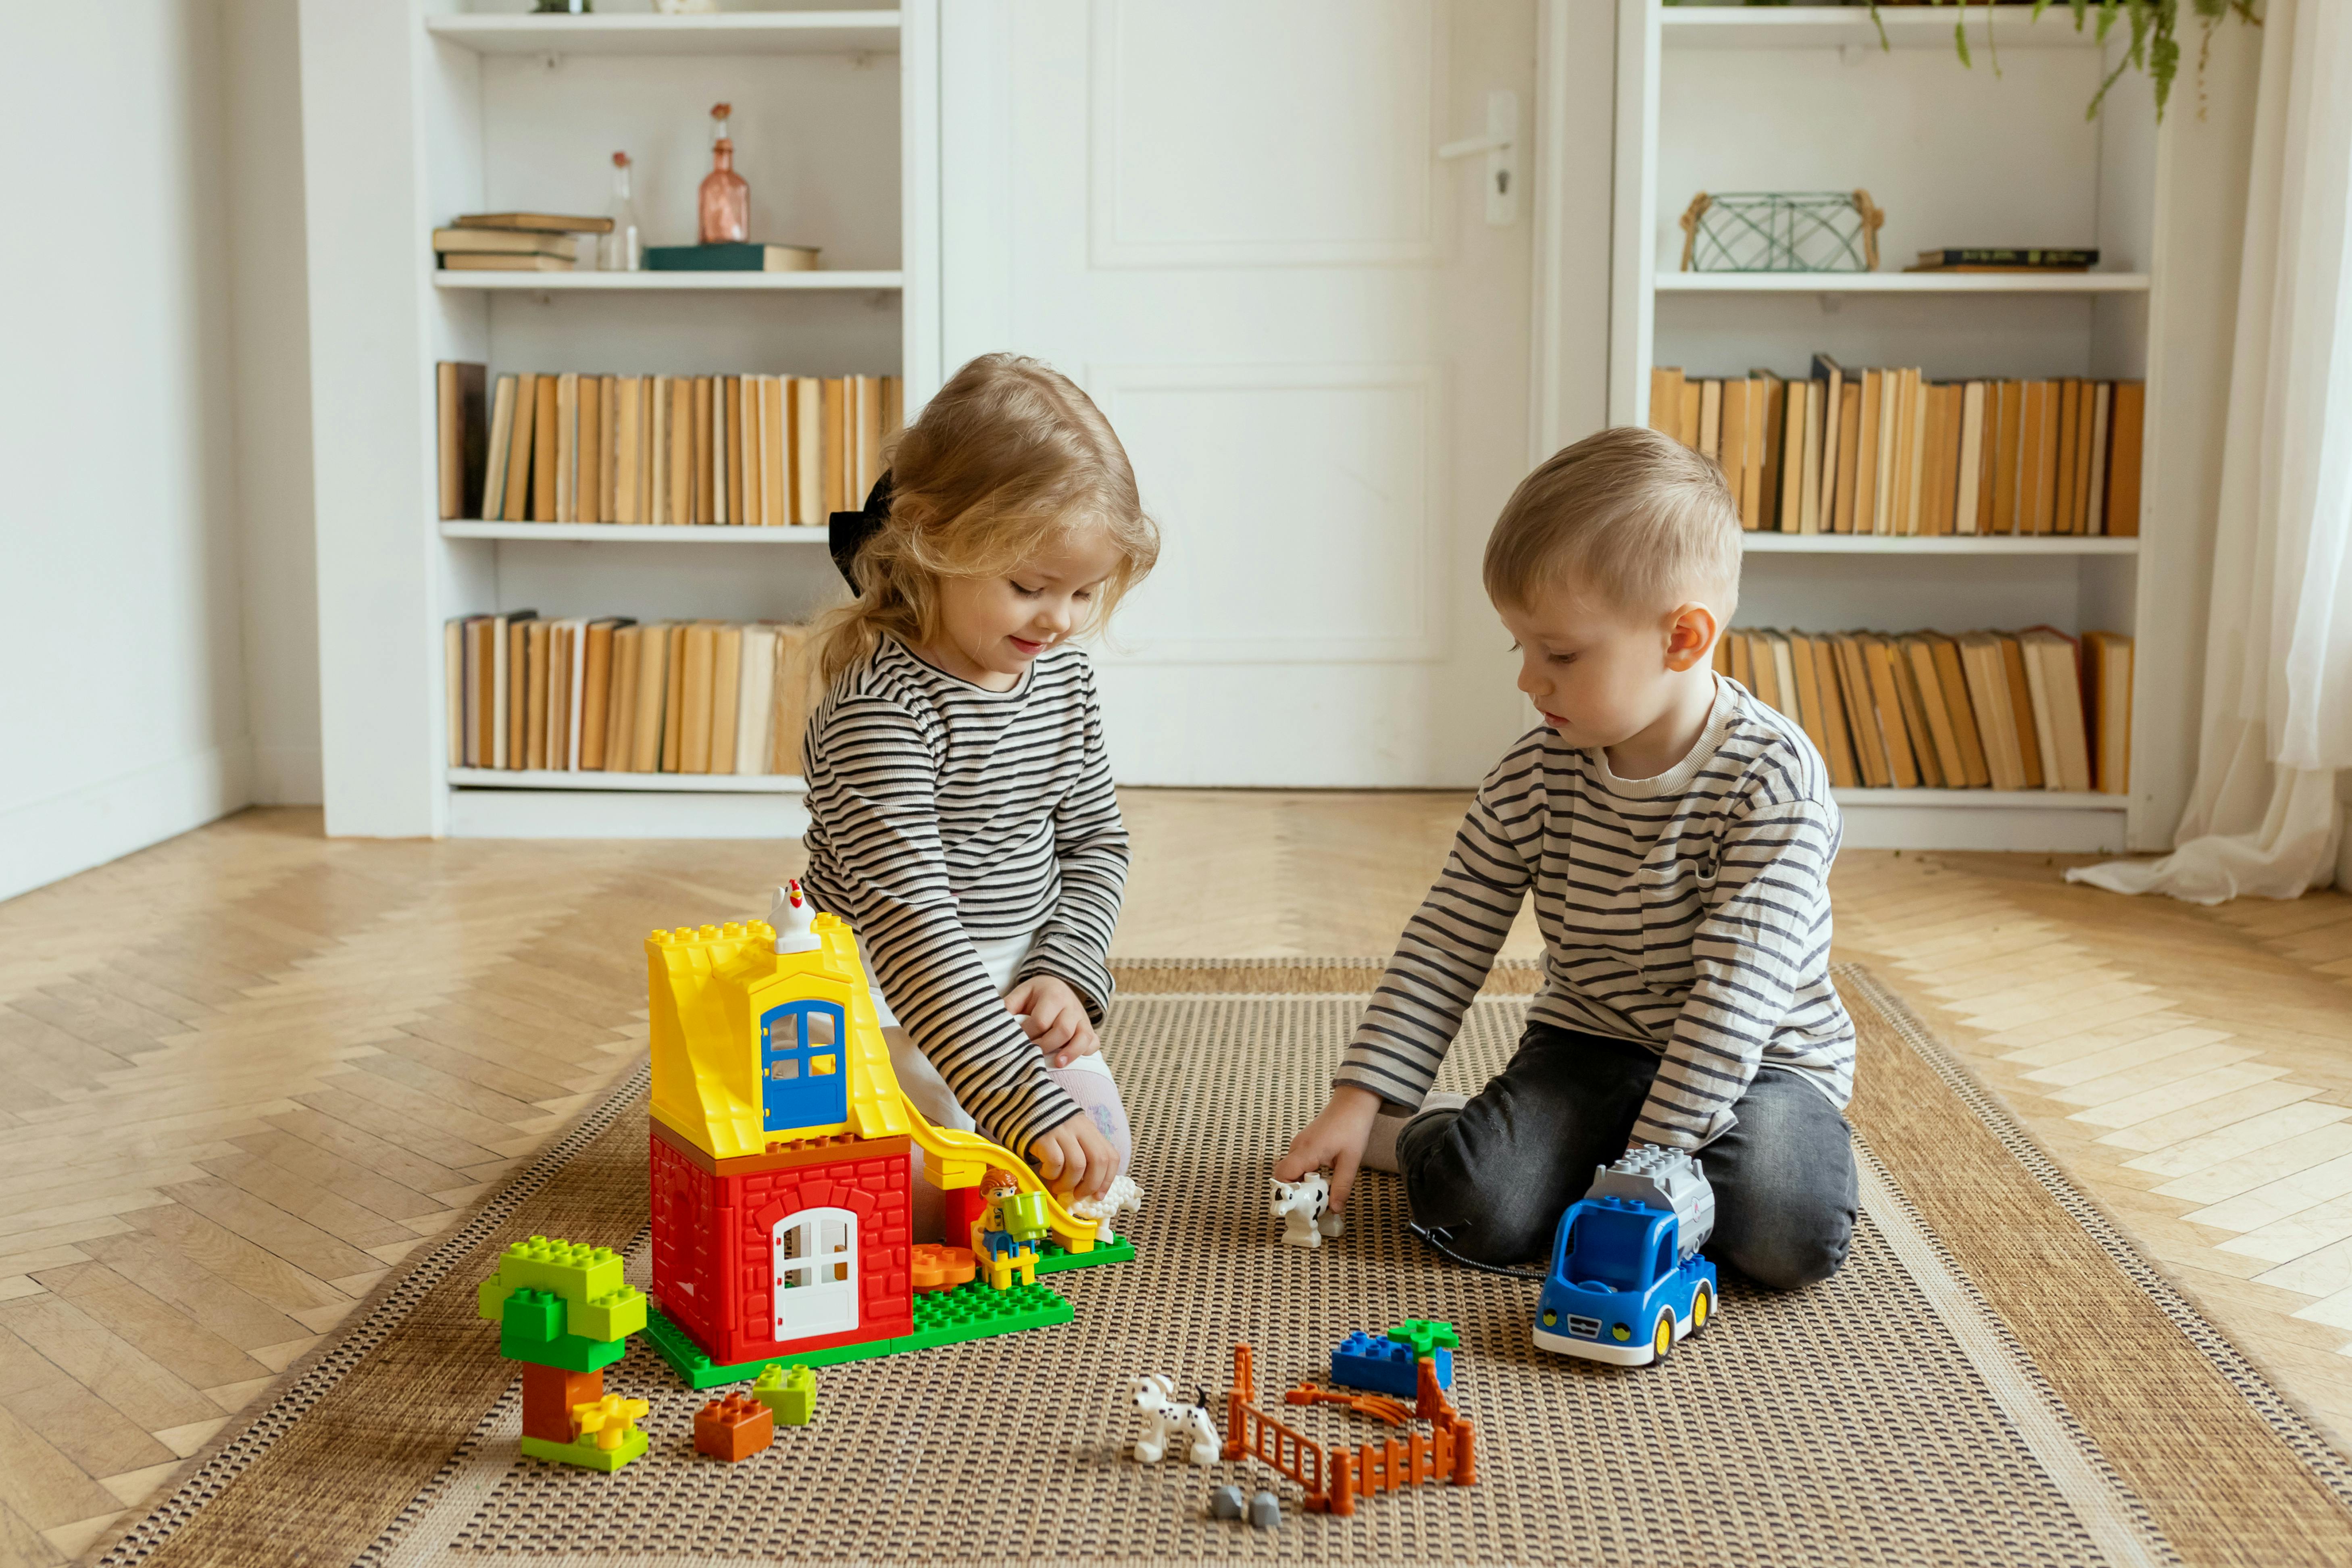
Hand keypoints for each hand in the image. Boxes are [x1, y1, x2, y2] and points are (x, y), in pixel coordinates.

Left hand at [1005, 975, 1099, 1068]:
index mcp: (1053, 994)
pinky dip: (1085, 1052)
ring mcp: (1082, 1019)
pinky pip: (1093, 1042)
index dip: (1027, 1034)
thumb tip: (997, 1023)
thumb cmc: (1036, 994)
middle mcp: (1071, 1006)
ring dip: (1070, 1052)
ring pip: (1082, 1037)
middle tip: (1031, 1054)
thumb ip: (1009, 1005)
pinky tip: (1071, 1059)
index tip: (1017, 1041)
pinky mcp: (1089, 1029)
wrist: (1058, 986)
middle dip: (1046, 1045)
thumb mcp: (1022, 992)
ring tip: (1057, 1064)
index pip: (1041, 1020)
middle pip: (1063, 1030)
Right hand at [1030, 1113, 1115, 1202]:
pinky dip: (1051, 1174)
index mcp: (1091, 1131)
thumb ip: (1084, 1156)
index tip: (1098, 1195)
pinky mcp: (1044, 1137)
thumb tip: (1089, 1190)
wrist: (1029, 1107)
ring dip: (1069, 1183)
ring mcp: (1063, 1132)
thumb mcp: (1075, 1137)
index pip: (1111, 1156)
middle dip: (1091, 1185)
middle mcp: (1080, 1130)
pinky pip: (1055, 1162)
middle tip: (1079, 1195)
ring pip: (1077, 1165)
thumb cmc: (1054, 1131)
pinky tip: (1046, 1172)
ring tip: (1059, 1187)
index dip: (1107, 1179)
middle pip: (1098, 1161)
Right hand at [1273, 1085, 1384, 1210]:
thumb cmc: (1353, 1128)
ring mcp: (1300, 1143)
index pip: (1283, 1175)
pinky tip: (1320, 1179)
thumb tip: (1335, 1209)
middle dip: (1294, 1191)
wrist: (1353, 1102)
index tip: (1301, 1206)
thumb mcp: (1351, 1161)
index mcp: (1307, 1151)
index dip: (1287, 1192)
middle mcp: (1298, 1147)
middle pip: (1283, 1174)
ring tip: (1318, 1194)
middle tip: (1311, 1204)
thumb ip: (1342, 1187)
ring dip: (1301, 1183)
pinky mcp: (1305, 1142)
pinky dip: (1304, 1174)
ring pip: (1290, 1169)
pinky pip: (1297, 1162)